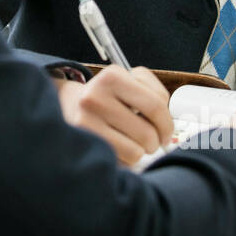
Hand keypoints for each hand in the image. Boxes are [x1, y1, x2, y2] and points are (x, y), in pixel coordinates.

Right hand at [55, 65, 173, 166]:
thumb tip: (169, 127)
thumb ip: (154, 94)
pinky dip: (126, 159)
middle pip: (148, 131)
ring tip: (132, 143)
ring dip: (140, 151)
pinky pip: (122, 159)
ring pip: (137, 149)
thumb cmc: (107, 97)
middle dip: (156, 141)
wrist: (66, 105)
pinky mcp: (84, 140)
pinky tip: (118, 149)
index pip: (157, 103)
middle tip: (152, 142)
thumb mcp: (128, 82)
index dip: (168, 123)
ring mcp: (87, 119)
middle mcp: (97, 95)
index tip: (166, 132)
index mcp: (113, 76)